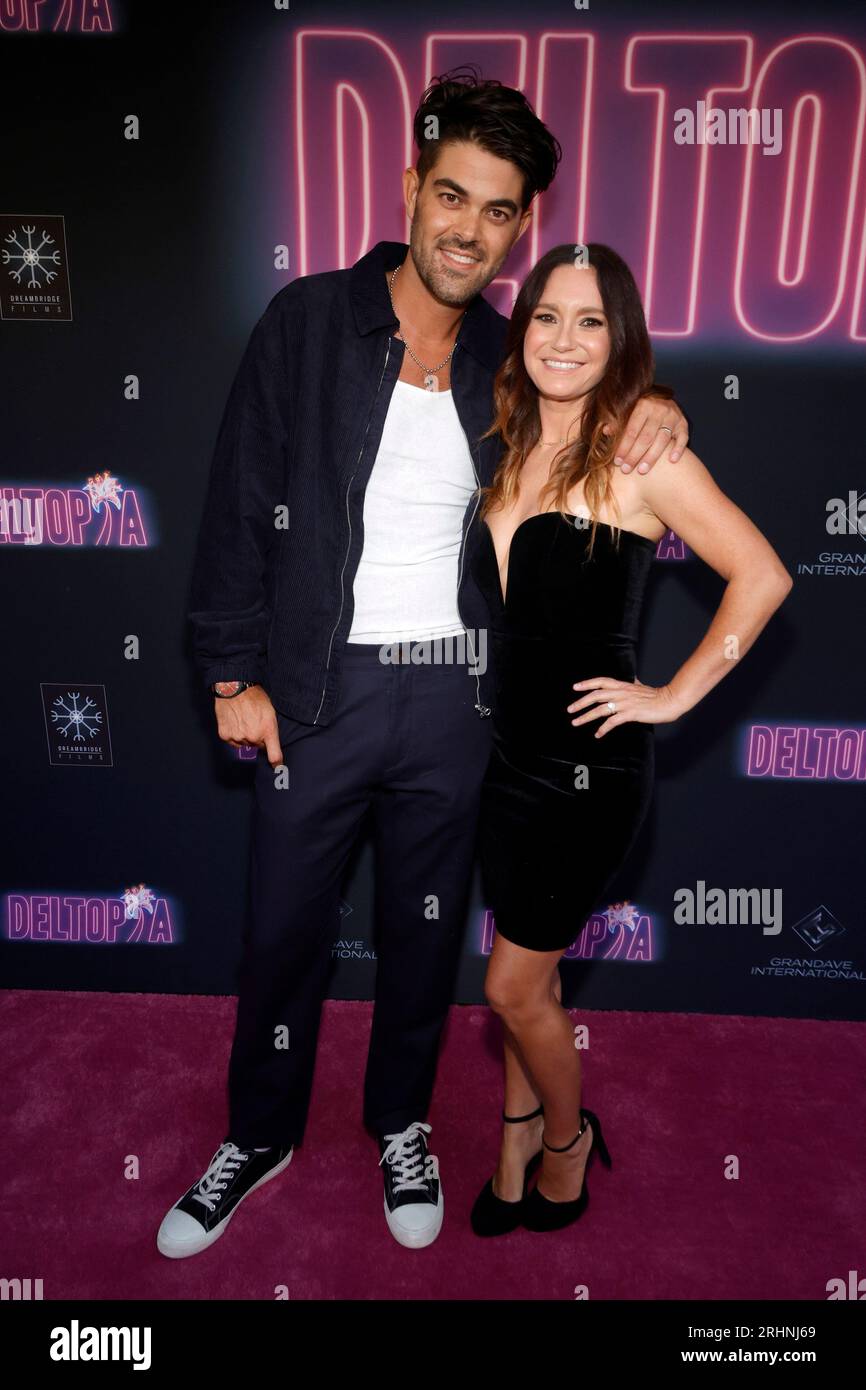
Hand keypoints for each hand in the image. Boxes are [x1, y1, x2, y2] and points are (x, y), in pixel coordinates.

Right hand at [214, 684, 283, 765]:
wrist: (234, 688)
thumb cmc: (254, 697)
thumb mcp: (270, 712)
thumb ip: (270, 729)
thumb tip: (269, 743)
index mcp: (268, 731)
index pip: (274, 755)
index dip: (277, 764)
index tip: (278, 768)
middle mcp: (253, 737)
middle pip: (257, 746)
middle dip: (258, 738)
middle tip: (254, 722)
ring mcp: (238, 738)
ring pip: (244, 744)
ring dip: (245, 736)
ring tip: (243, 719)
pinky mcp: (226, 736)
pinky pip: (232, 741)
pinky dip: (234, 735)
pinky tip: (234, 722)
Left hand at [567, 677, 681, 736]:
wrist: (669, 701)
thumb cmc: (657, 695)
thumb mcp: (642, 686)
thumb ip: (634, 683)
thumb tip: (633, 678)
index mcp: (623, 685)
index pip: (601, 681)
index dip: (587, 683)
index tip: (575, 687)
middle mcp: (621, 692)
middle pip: (596, 695)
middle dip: (581, 702)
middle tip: (570, 710)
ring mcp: (625, 703)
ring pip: (601, 709)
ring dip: (586, 716)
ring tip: (575, 722)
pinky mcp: (630, 714)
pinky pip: (612, 722)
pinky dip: (603, 728)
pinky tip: (597, 734)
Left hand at [607, 395, 687, 472]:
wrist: (662, 399)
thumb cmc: (641, 409)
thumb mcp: (629, 411)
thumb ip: (618, 422)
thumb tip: (605, 431)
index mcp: (643, 405)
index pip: (632, 430)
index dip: (624, 447)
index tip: (617, 461)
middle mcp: (659, 409)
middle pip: (646, 437)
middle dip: (635, 455)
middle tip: (626, 470)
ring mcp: (673, 416)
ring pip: (662, 440)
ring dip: (652, 457)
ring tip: (642, 470)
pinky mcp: (684, 423)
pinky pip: (683, 437)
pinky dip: (678, 449)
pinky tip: (672, 461)